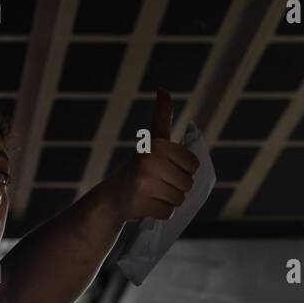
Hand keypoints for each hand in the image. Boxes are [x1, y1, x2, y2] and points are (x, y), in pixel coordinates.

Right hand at [104, 88, 199, 223]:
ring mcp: (144, 184)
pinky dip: (159, 212)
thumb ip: (161, 118)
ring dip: (168, 200)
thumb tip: (163, 90)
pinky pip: (168, 212)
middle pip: (187, 183)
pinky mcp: (141, 204)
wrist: (111, 198)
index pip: (193, 164)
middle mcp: (150, 161)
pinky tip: (146, 205)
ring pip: (179, 199)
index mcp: (157, 145)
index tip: (165, 169)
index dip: (183, 170)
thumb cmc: (137, 169)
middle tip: (157, 184)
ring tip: (151, 194)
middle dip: (176, 187)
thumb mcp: (151, 142)